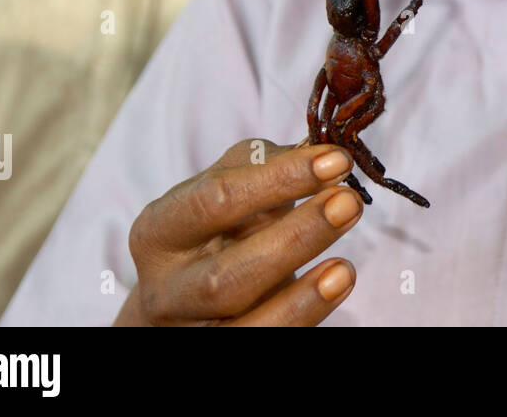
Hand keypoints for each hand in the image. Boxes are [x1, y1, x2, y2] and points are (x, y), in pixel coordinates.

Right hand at [114, 139, 362, 325]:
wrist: (188, 299)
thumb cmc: (217, 231)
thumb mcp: (226, 190)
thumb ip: (263, 165)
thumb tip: (320, 154)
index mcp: (158, 231)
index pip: (215, 200)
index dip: (279, 178)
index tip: (337, 160)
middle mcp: (165, 289)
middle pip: (224, 274)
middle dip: (294, 236)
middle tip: (348, 203)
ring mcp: (189, 329)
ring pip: (242, 322)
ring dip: (302, 295)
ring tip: (346, 266)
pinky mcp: (217, 351)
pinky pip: (264, 341)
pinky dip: (302, 316)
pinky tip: (335, 287)